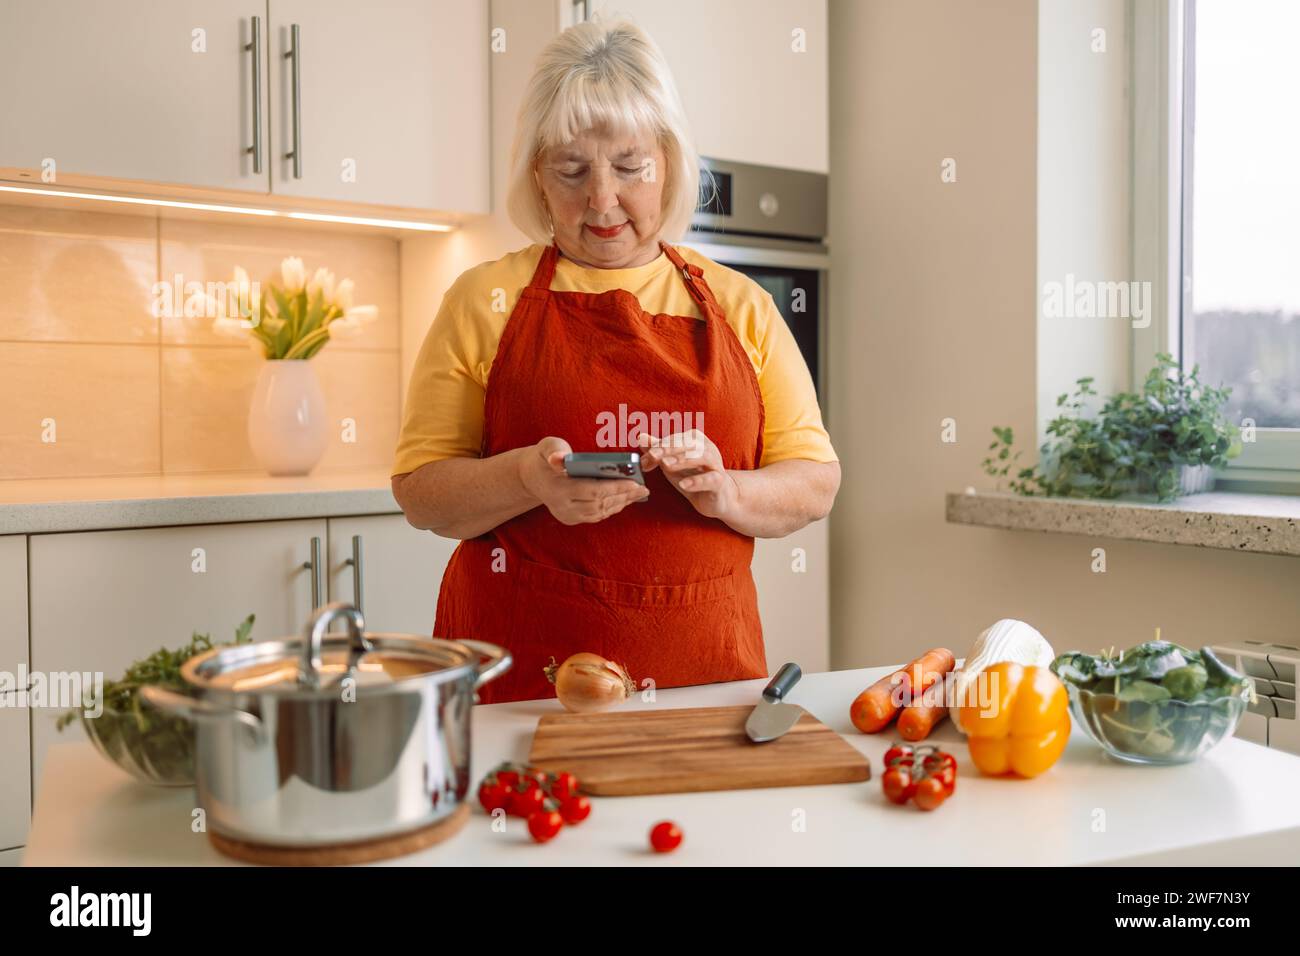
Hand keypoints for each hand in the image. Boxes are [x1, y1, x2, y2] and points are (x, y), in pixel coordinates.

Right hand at [520, 436, 648, 525]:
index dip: (615, 488)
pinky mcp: (571, 520)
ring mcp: (567, 516)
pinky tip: (625, 499)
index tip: (635, 482)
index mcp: (558, 490)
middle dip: (623, 496)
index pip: (592, 491)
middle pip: (599, 504)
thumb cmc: (543, 457)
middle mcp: (562, 508)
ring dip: (621, 503)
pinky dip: (612, 507)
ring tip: (639, 493)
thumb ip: (554, 451)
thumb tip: (559, 459)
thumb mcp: (546, 447)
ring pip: (599, 512)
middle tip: (644, 488)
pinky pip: (596, 516)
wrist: (530, 477)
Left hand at [635, 429, 739, 520]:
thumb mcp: (671, 464)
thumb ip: (657, 451)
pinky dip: (697, 481)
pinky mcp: (720, 481)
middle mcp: (707, 448)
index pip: (674, 439)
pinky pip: (711, 479)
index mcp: (695, 439)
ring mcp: (715, 464)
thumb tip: (641, 437)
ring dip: (682, 460)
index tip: (644, 459)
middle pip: (687, 444)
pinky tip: (684, 485)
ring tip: (666, 466)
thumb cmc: (693, 476)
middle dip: (668, 449)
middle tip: (652, 456)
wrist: (716, 498)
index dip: (658, 447)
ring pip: (702, 456)